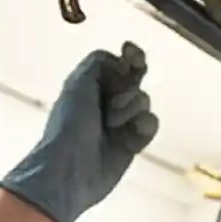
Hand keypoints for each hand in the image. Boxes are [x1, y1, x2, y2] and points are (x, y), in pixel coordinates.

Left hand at [0, 43, 159, 221]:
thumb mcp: (78, 84)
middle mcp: (106, 101)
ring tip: (113, 121)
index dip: (128, 56)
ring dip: (131, 105)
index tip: (131, 52)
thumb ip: (99, 63)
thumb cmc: (69, 125)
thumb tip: (122, 66)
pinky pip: (151, 123)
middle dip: (136, 72)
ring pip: (143, 100)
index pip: (116, 63)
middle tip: (135, 68)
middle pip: (134, 77)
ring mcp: (121, 122)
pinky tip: (132, 133)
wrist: (70, 169)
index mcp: (89, 85)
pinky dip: (144, 124)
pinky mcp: (133, 142)